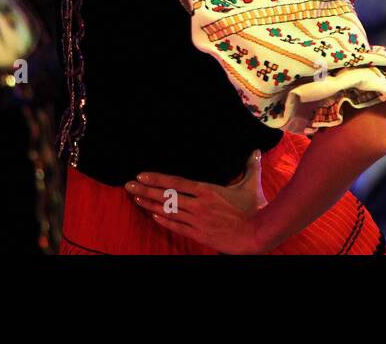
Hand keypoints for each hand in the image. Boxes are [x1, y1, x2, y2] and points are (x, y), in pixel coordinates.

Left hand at [127, 150, 270, 253]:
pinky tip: (153, 215)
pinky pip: (177, 227)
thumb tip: (257, 151)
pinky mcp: (199, 234)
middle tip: (129, 185)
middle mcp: (199, 205)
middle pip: (167, 196)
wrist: (256, 235)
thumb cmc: (254, 209)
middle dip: (145, 189)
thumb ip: (251, 167)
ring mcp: (197, 221)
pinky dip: (164, 220)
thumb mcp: (252, 185)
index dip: (157, 178)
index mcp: (208, 191)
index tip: (142, 174)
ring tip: (136, 198)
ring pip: (168, 211)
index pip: (177, 182)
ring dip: (150, 204)